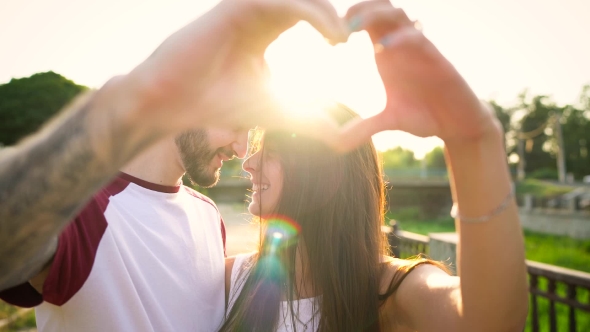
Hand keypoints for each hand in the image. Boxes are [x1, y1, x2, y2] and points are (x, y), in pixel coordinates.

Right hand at [124, 0, 348, 143]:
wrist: (171, 104)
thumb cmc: (216, 104)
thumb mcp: (276, 111)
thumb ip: (309, 120)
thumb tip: (344, 139)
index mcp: (262, 29)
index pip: (305, 14)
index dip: (328, 26)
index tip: (342, 48)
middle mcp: (256, 13)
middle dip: (331, 15)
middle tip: (347, 39)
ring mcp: (244, 7)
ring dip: (324, 12)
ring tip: (339, 39)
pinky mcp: (235, 6)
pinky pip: (281, 0)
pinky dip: (309, 13)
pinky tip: (326, 34)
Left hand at [338, 0, 499, 150]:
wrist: (459, 125)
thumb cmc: (426, 115)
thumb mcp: (389, 121)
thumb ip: (363, 128)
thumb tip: (336, 145)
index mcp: (387, 52)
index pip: (366, 19)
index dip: (346, 21)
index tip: (331, 40)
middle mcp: (401, 45)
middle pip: (380, 6)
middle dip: (358, 8)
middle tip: (340, 25)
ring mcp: (419, 49)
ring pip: (398, 13)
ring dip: (374, 15)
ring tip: (352, 28)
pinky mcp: (436, 59)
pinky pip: (418, 37)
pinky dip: (399, 38)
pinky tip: (381, 50)